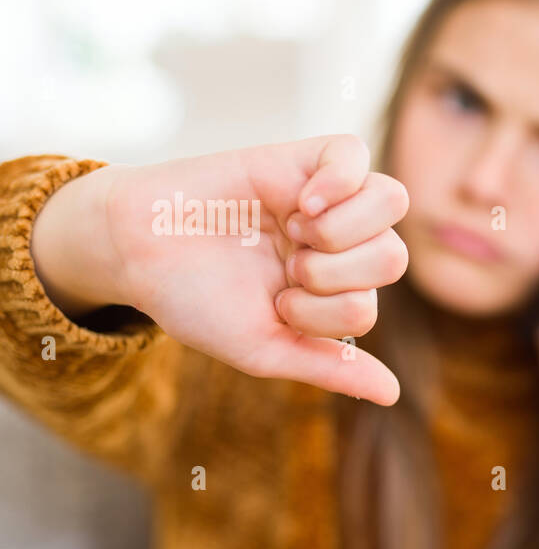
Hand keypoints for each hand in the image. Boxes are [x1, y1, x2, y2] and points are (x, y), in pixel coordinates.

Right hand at [33, 135, 408, 404]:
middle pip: (393, 256)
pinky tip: (302, 202)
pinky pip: (354, 152)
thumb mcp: (264, 347)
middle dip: (334, 275)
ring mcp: (328, 198)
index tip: (274, 303)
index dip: (319, 314)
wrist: (136, 248)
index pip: (367, 307)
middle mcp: (343, 244)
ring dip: (341, 230)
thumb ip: (330, 367)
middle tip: (284, 268)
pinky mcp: (304, 158)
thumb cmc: (197, 300)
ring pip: (391, 201)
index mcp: (338, 292)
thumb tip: (392, 396)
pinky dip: (337, 181)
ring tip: (295, 232)